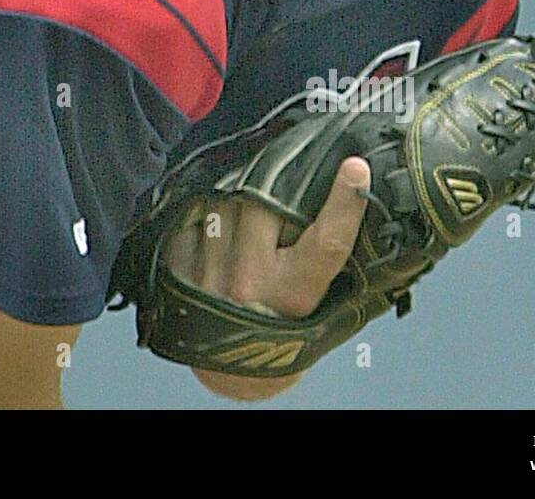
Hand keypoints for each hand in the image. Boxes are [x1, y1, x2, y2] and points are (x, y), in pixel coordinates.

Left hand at [163, 156, 370, 397]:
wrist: (233, 366)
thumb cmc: (284, 327)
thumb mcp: (318, 302)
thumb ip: (326, 256)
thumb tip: (345, 195)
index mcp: (295, 295)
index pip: (327, 242)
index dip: (344, 203)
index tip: (355, 168)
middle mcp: (251, 285)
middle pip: (265, 207)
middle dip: (273, 191)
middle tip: (277, 190)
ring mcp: (210, 276)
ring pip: (226, 202)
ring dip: (237, 196)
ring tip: (244, 208)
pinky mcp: (179, 266)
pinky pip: (193, 213)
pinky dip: (207, 210)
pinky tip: (215, 222)